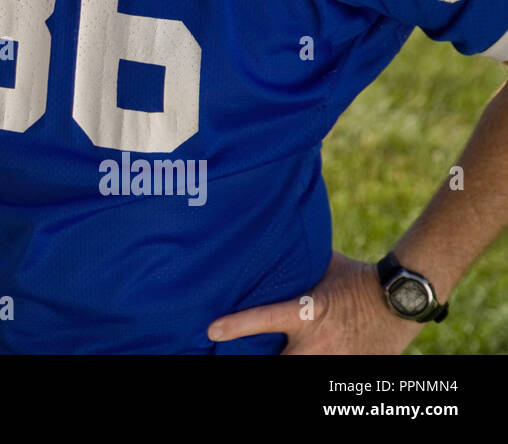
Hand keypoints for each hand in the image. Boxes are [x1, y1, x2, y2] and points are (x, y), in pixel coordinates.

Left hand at [207, 251, 424, 353]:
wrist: (404, 297)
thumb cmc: (361, 276)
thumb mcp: (325, 266)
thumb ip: (300, 263)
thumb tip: (279, 242)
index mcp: (305, 313)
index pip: (261, 319)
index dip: (233, 326)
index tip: (212, 330)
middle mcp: (316, 342)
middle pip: (277, 363)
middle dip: (262, 359)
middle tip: (245, 353)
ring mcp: (335, 360)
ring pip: (301, 370)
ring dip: (294, 360)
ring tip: (292, 351)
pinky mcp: (354, 370)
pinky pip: (331, 375)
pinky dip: (322, 365)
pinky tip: (323, 356)